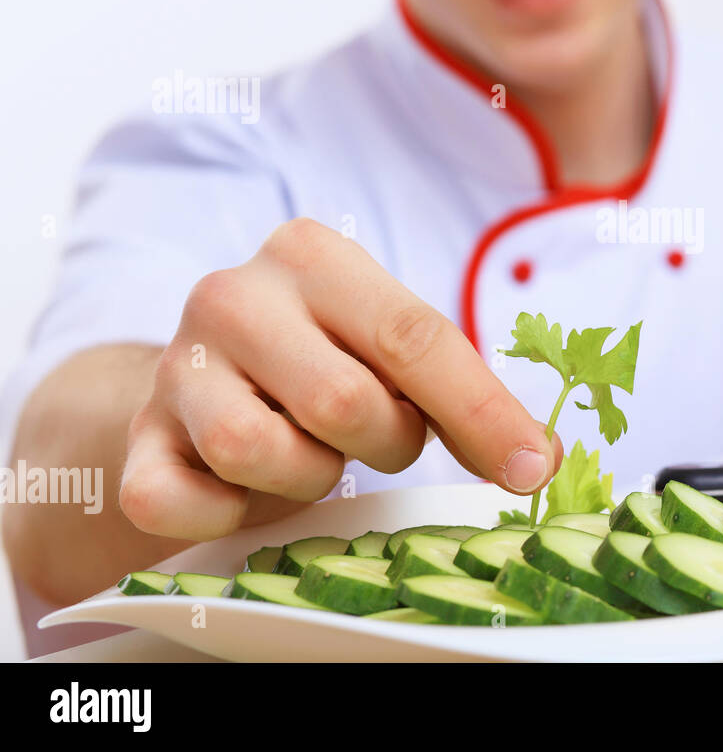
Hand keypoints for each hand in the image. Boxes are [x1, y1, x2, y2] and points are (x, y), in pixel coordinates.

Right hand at [120, 218, 561, 539]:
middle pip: (344, 402)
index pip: (414, 337)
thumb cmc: (322, 360)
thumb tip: (538, 458)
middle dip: (386, 442)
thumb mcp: (389, 349)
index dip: (480, 412)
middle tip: (378, 436)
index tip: (529, 469)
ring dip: (309, 477)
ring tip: (310, 451)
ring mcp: (176, 365)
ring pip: (259, 453)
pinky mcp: (137, 437)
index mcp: (312, 256)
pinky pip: (177, 502)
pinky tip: (244, 490)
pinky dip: (226, 513)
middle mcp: (234, 295)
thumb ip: (460, 389)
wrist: (201, 378)